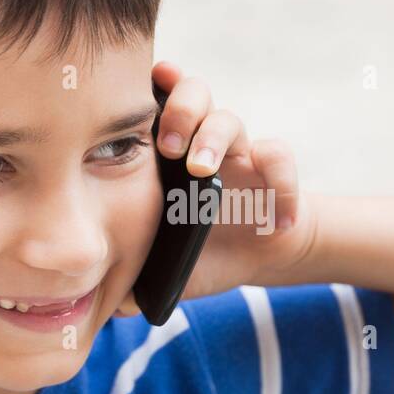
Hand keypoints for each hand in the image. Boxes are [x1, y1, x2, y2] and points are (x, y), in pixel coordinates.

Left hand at [114, 62, 316, 316]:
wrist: (250, 256)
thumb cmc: (196, 250)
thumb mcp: (162, 265)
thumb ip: (132, 278)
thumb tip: (110, 305)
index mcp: (166, 154)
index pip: (155, 104)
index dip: (148, 89)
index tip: (139, 88)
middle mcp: (200, 142)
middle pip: (194, 95)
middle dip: (179, 110)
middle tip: (166, 145)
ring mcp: (237, 154)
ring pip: (230, 119)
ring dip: (214, 138)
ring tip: (202, 171)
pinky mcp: (272, 173)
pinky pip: (280, 158)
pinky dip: (283, 185)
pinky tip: (276, 221)